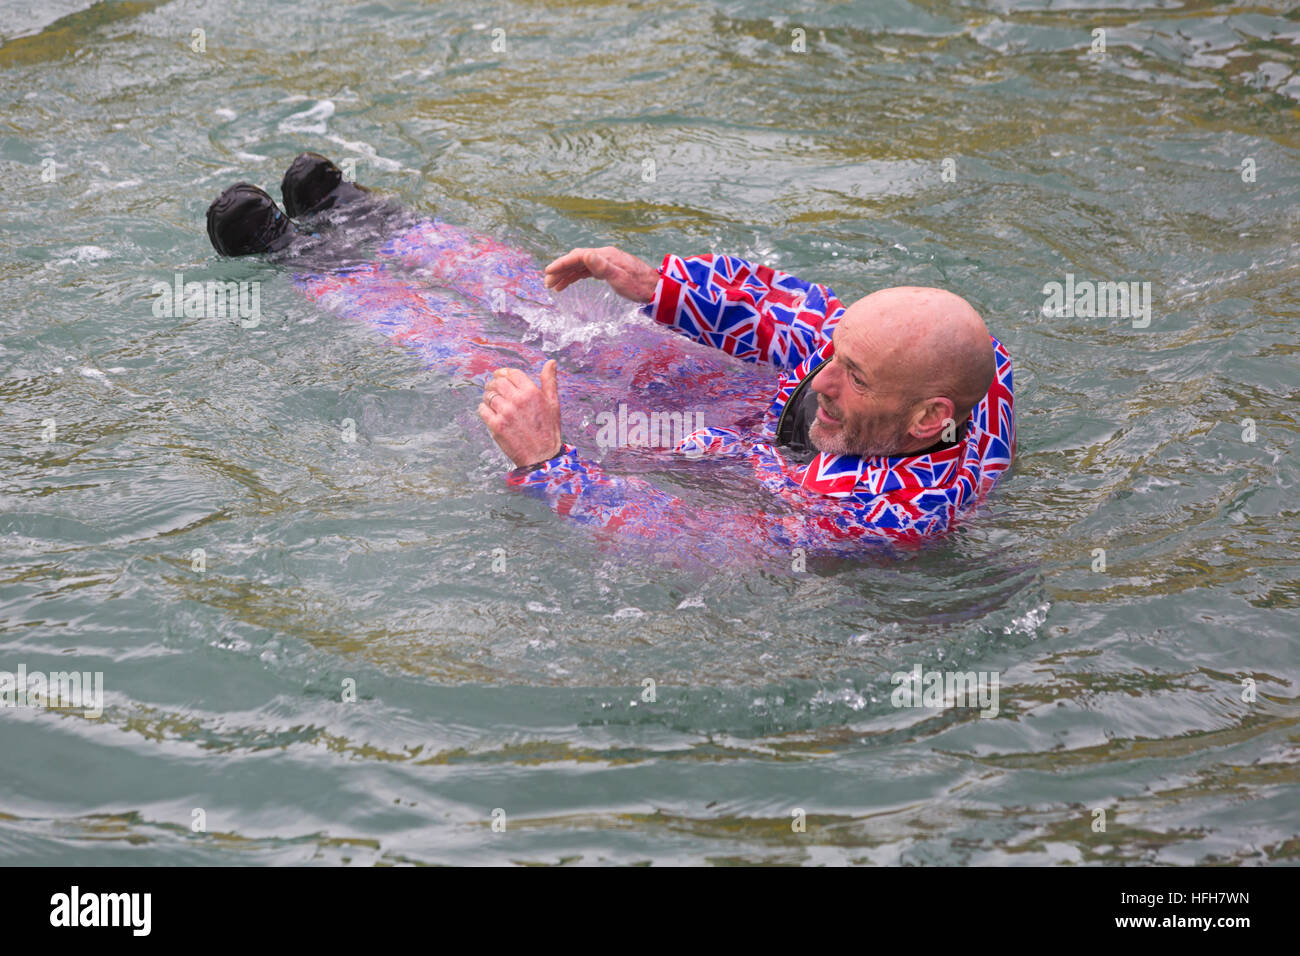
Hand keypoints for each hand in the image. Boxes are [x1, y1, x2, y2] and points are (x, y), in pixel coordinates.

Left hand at [478, 360, 563, 468]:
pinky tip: (491, 413)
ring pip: (488, 395)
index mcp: (532, 392)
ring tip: (493, 402)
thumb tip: (551, 362)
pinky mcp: (496, 426)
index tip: (501, 376)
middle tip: (494, 388)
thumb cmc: (548, 430)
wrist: (542, 457)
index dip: (504, 373)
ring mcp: (505, 413)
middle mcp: (517, 400)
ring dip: (489, 396)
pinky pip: (482, 409)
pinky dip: (484, 409)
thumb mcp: (553, 403)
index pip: (512, 373)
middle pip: (498, 382)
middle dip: (494, 383)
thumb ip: (549, 381)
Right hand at [542, 246, 658, 302]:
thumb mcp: (619, 278)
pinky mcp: (607, 270)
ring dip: (566, 275)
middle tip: (546, 283)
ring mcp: (605, 262)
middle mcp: (603, 256)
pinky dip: (575, 277)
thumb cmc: (638, 285)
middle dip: (560, 271)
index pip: (577, 256)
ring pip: (580, 267)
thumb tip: (586, 255)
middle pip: (576, 260)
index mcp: (605, 255)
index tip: (548, 272)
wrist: (655, 289)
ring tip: (553, 287)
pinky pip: (587, 271)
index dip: (561, 264)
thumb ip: (602, 267)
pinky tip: (568, 284)